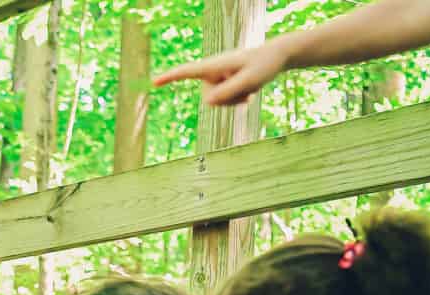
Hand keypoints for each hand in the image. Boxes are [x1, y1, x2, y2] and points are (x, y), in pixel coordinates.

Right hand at [152, 40, 290, 106]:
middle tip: (248, 88)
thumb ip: (228, 92)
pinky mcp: (223, 83)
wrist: (276, 57)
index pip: (187, 72)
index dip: (170, 77)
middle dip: (228, 100)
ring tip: (250, 86)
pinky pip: (224, 102)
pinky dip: (237, 100)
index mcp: (214, 65)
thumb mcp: (250, 81)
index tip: (154, 82)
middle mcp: (212, 71)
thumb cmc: (264, 65)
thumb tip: (207, 103)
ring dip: (235, 100)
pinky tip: (249, 91)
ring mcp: (217, 78)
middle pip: (210, 98)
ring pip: (218, 102)